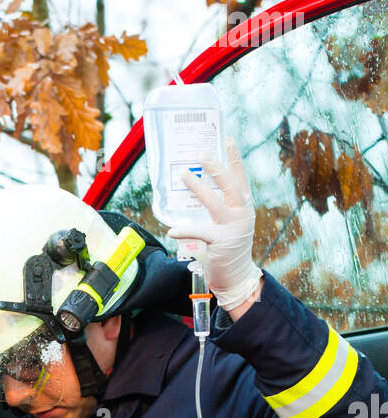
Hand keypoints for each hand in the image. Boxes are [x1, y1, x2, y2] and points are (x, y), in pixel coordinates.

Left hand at [168, 137, 262, 311]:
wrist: (237, 277)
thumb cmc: (229, 249)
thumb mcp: (228, 224)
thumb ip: (220, 207)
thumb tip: (197, 188)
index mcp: (244, 207)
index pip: (240, 178)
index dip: (234, 158)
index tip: (227, 140)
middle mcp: (241, 214)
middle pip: (230, 184)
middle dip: (216, 167)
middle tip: (202, 154)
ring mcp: (232, 228)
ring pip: (214, 202)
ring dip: (198, 187)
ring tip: (183, 175)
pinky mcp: (221, 242)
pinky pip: (200, 232)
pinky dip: (185, 230)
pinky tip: (172, 229)